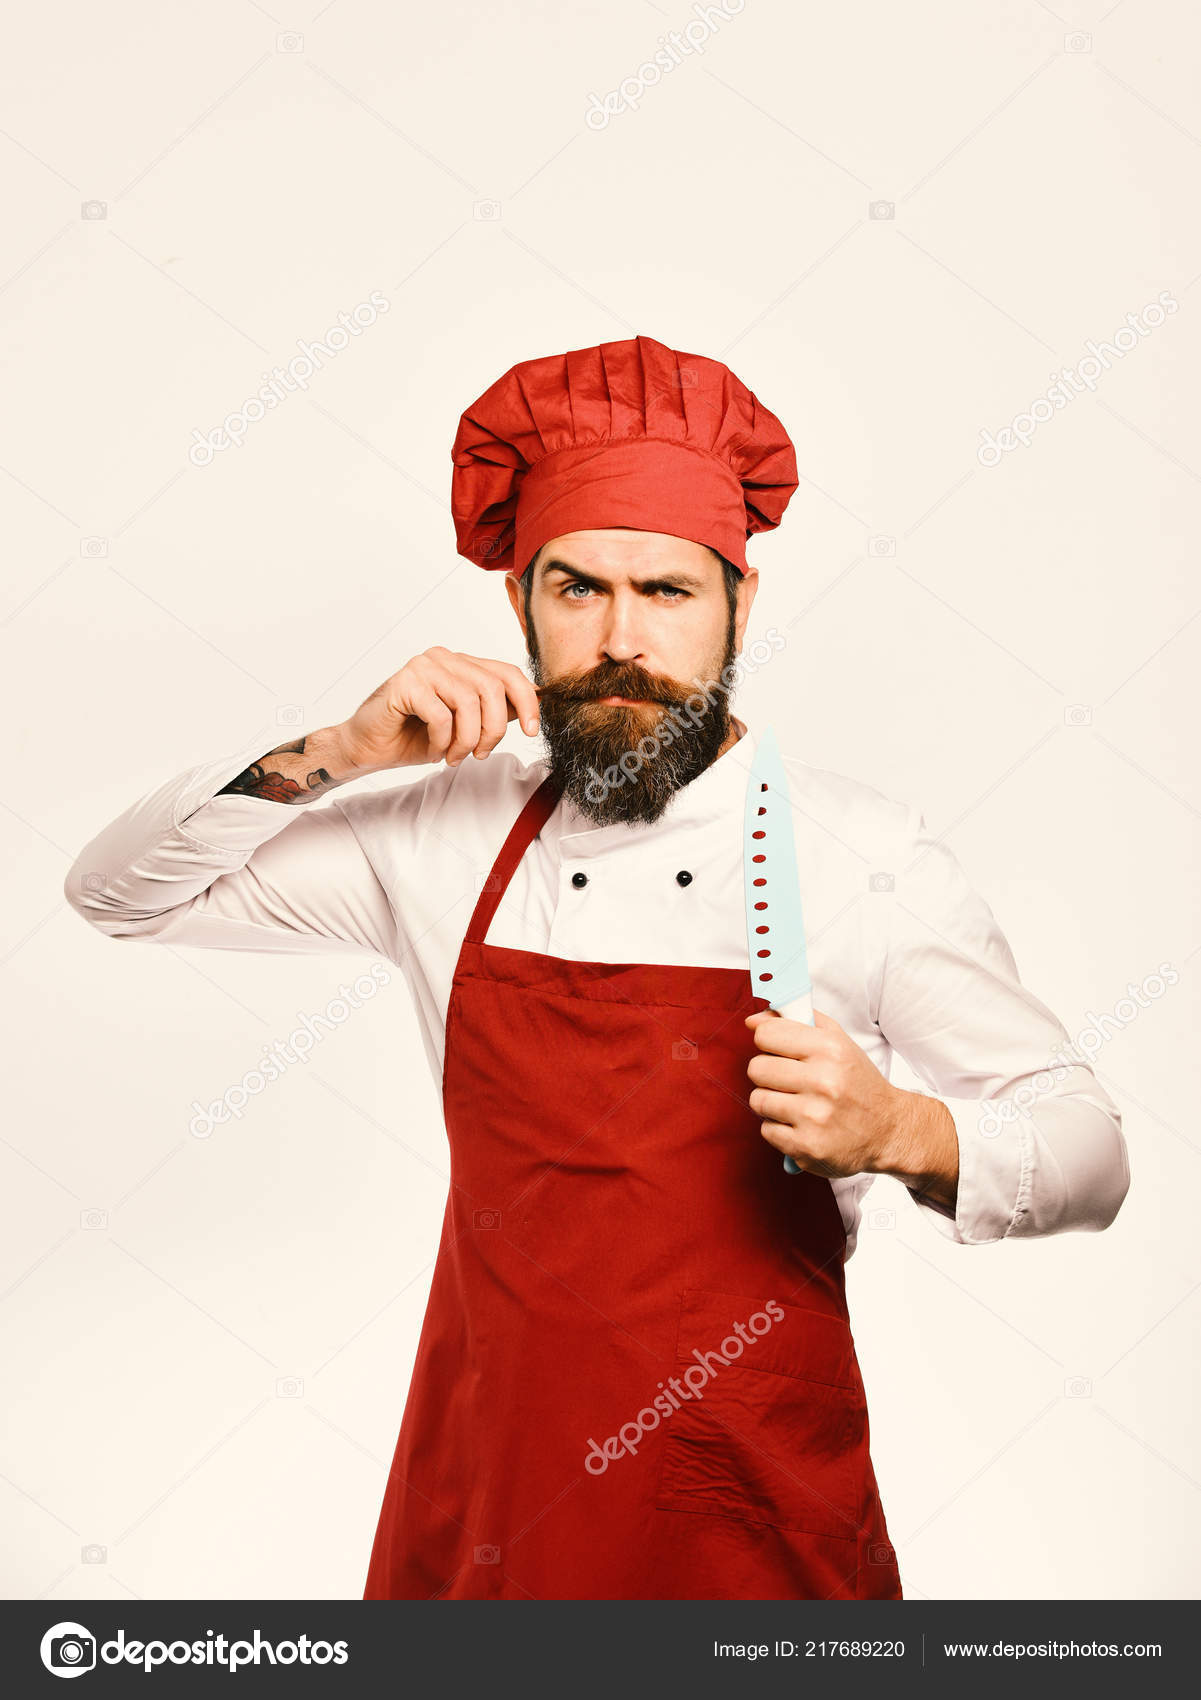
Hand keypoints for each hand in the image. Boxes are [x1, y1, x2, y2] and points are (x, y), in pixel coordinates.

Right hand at [335, 647, 540, 772]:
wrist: (367, 747)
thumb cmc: (412, 736)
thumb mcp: (465, 726)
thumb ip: (493, 711)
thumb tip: (530, 706)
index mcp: (461, 664)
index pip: (508, 672)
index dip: (527, 701)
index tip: (532, 730)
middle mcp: (444, 658)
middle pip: (492, 688)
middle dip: (493, 730)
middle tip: (480, 753)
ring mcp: (423, 667)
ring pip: (468, 702)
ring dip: (467, 740)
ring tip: (455, 756)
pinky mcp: (405, 682)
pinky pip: (441, 715)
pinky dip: (443, 740)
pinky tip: (433, 749)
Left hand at [744, 1008, 958, 1201]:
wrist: (888, 1130)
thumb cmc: (857, 1083)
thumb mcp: (838, 1042)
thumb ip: (797, 1022)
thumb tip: (752, 1021)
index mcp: (830, 1049)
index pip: (766, 1034)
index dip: (768, 1042)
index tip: (778, 1051)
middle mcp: (824, 1081)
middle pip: (757, 1068)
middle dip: (767, 1074)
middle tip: (786, 1081)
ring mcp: (814, 1116)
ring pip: (758, 1100)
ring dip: (771, 1102)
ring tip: (793, 1104)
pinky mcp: (807, 1146)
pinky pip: (767, 1130)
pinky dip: (779, 1128)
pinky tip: (800, 1125)